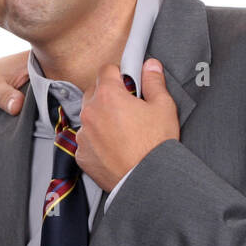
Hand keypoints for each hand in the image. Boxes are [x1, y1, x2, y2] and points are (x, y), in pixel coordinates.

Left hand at [76, 58, 180, 191]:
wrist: (149, 180)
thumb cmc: (156, 145)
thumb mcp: (163, 107)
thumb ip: (154, 82)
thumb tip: (150, 66)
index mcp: (108, 96)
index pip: (105, 70)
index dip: (119, 73)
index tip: (127, 82)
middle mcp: (90, 113)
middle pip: (93, 92)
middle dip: (107, 95)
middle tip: (126, 107)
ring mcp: (83, 135)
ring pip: (88, 117)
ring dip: (100, 118)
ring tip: (121, 130)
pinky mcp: (82, 155)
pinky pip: (86, 140)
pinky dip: (96, 141)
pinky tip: (114, 147)